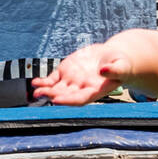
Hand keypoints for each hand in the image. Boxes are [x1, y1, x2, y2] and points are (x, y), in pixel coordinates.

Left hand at [32, 39, 156, 106]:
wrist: (113, 58)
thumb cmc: (121, 64)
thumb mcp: (122, 65)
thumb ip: (114, 70)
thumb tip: (103, 70)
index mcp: (95, 90)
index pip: (80, 99)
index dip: (68, 100)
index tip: (56, 100)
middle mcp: (82, 88)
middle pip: (65, 95)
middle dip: (53, 95)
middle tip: (41, 94)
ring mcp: (72, 81)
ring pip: (56, 89)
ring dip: (45, 91)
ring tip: (36, 90)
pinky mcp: (66, 72)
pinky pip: (52, 79)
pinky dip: (43, 82)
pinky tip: (35, 83)